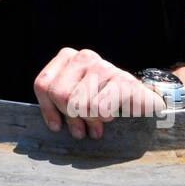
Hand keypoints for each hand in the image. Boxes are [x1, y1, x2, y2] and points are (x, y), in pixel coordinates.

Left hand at [33, 47, 165, 139]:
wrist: (141, 98)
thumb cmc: (103, 99)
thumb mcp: (75, 97)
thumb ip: (59, 103)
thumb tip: (54, 125)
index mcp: (68, 57)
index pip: (43, 84)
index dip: (47, 109)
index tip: (56, 126)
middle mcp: (84, 57)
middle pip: (60, 95)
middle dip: (71, 117)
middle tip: (82, 128)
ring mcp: (104, 67)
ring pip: (78, 104)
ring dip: (89, 120)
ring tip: (97, 123)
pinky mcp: (123, 81)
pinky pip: (100, 108)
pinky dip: (104, 117)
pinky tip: (111, 115)